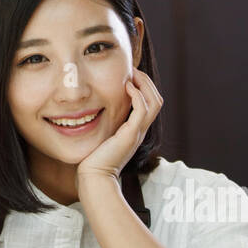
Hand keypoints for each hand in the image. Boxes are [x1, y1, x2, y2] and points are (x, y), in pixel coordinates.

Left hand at [76, 68, 162, 186]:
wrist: (94, 177)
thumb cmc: (93, 159)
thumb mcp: (101, 136)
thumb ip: (103, 124)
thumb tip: (91, 110)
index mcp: (135, 129)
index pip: (150, 103)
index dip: (143, 86)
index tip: (129, 75)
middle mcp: (140, 130)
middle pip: (157, 99)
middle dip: (146, 81)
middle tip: (132, 70)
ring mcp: (137, 132)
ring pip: (154, 102)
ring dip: (144, 84)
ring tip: (131, 75)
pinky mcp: (131, 134)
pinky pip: (142, 109)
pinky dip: (138, 95)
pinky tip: (126, 86)